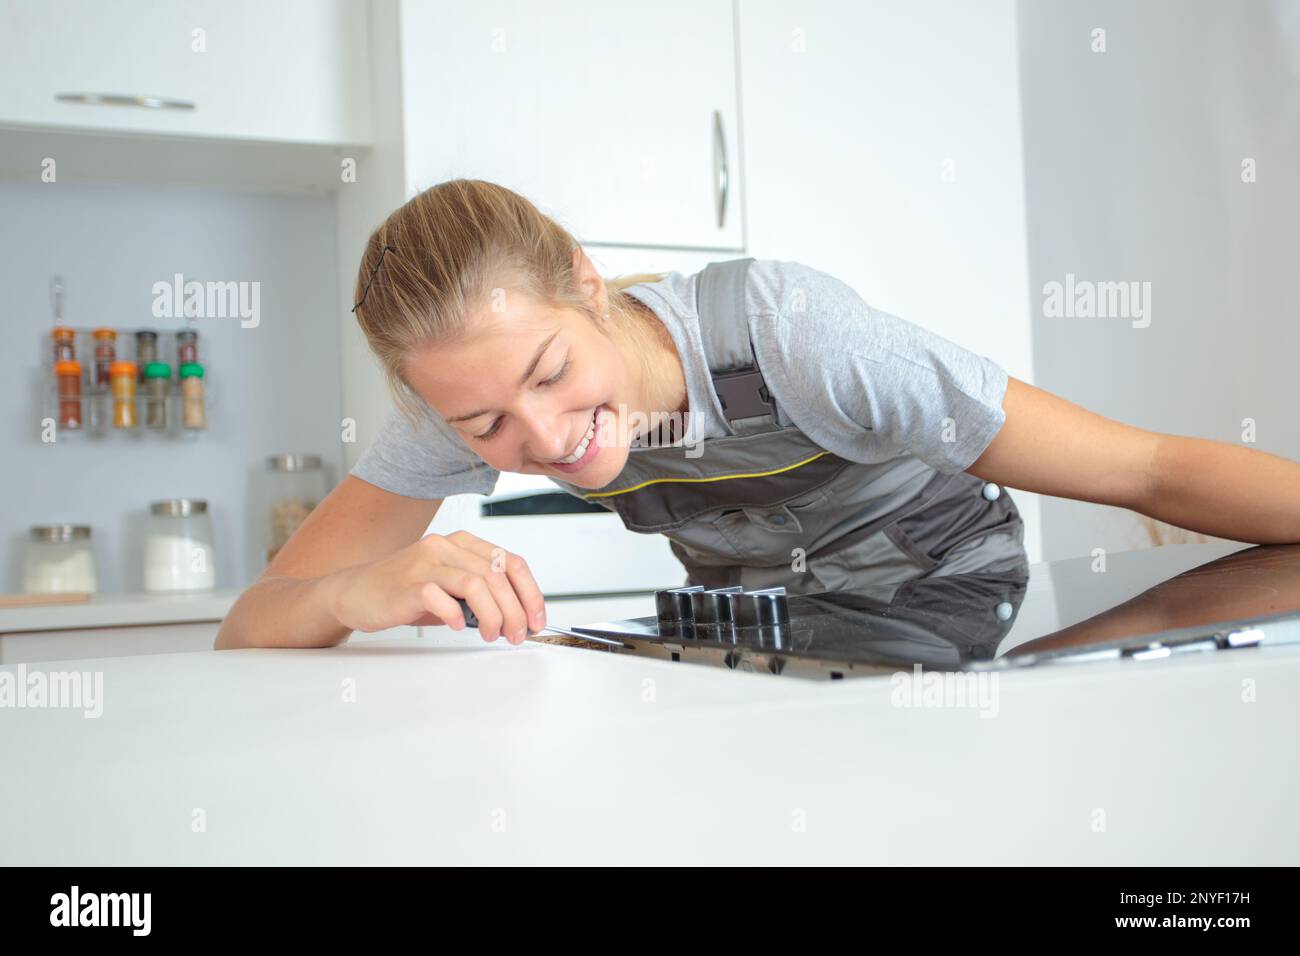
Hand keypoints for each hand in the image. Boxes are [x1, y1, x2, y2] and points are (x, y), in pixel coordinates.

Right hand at [322, 530, 545, 643]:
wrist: (354, 593)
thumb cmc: (405, 592)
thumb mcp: (449, 588)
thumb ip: (481, 595)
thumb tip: (518, 617)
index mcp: (462, 542)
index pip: (511, 562)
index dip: (531, 593)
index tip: (537, 620)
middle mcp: (446, 546)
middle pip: (497, 575)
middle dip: (516, 610)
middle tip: (516, 635)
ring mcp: (426, 562)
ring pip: (477, 584)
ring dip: (493, 615)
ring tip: (492, 634)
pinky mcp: (407, 583)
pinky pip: (442, 597)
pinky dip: (456, 616)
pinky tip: (458, 628)